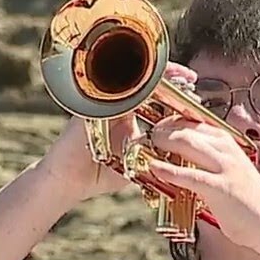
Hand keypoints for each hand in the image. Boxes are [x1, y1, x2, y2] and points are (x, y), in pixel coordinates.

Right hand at [40, 64, 199, 202]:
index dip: (171, 86)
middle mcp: (113, 104)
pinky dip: (134, 90)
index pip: (150, 92)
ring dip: (155, 77)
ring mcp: (100, 104)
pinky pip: (113, 94)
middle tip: (190, 77)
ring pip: (131, 81)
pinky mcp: (89, 109)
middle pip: (142, 80)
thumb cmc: (99, 175)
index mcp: (125, 113)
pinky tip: (152, 89)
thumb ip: (154, 151)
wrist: (67, 184)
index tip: (192, 85)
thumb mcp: (136, 161)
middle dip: (168, 75)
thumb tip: (182, 150)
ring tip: (179, 78)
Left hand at [145, 115, 259, 249]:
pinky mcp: (219, 187)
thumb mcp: (231, 174)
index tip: (157, 126)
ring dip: (162, 142)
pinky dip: (167, 170)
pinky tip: (154, 169)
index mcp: (228, 143)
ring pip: (186, 143)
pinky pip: (188, 175)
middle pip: (186, 128)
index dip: (172, 122)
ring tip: (146, 146)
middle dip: (162, 129)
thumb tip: (184, 166)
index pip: (195, 123)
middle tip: (147, 135)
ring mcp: (224, 167)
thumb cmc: (250, 203)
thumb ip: (210, 166)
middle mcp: (226, 149)